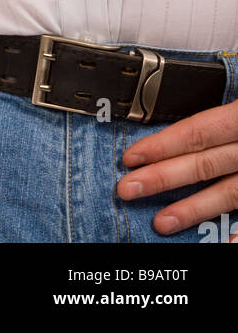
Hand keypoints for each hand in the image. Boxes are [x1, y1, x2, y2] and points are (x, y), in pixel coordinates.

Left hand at [117, 98, 237, 237]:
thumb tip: (184, 121)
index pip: (196, 133)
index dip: (161, 145)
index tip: (130, 156)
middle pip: (203, 165)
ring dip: (192, 210)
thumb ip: (221, 109)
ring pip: (227, 193)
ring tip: (160, 223)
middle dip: (162, 178)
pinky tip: (222, 243)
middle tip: (126, 188)